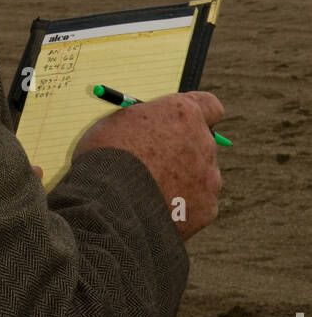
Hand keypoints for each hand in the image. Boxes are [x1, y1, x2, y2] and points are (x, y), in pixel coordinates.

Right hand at [72, 90, 223, 239]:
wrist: (108, 204)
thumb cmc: (106, 155)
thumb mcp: (120, 121)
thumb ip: (146, 121)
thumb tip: (152, 126)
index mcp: (183, 113)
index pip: (210, 105)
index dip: (197, 114)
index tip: (182, 124)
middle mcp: (203, 142)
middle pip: (202, 143)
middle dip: (184, 150)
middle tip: (157, 162)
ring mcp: (209, 178)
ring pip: (201, 176)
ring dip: (182, 180)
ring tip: (150, 192)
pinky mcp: (207, 209)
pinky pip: (196, 204)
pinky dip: (180, 207)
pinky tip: (155, 210)